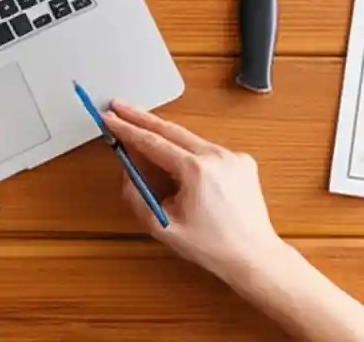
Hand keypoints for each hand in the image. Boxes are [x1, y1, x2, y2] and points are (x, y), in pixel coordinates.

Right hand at [103, 101, 285, 282]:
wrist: (252, 255)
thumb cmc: (212, 246)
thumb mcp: (163, 227)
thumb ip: (138, 198)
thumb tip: (127, 173)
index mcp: (196, 171)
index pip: (153, 142)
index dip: (127, 129)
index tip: (110, 118)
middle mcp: (217, 156)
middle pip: (171, 129)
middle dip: (142, 118)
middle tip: (120, 108)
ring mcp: (233, 156)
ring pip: (190, 139)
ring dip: (166, 136)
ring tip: (142, 134)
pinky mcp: (242, 160)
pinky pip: (208, 150)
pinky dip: (190, 152)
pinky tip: (180, 164)